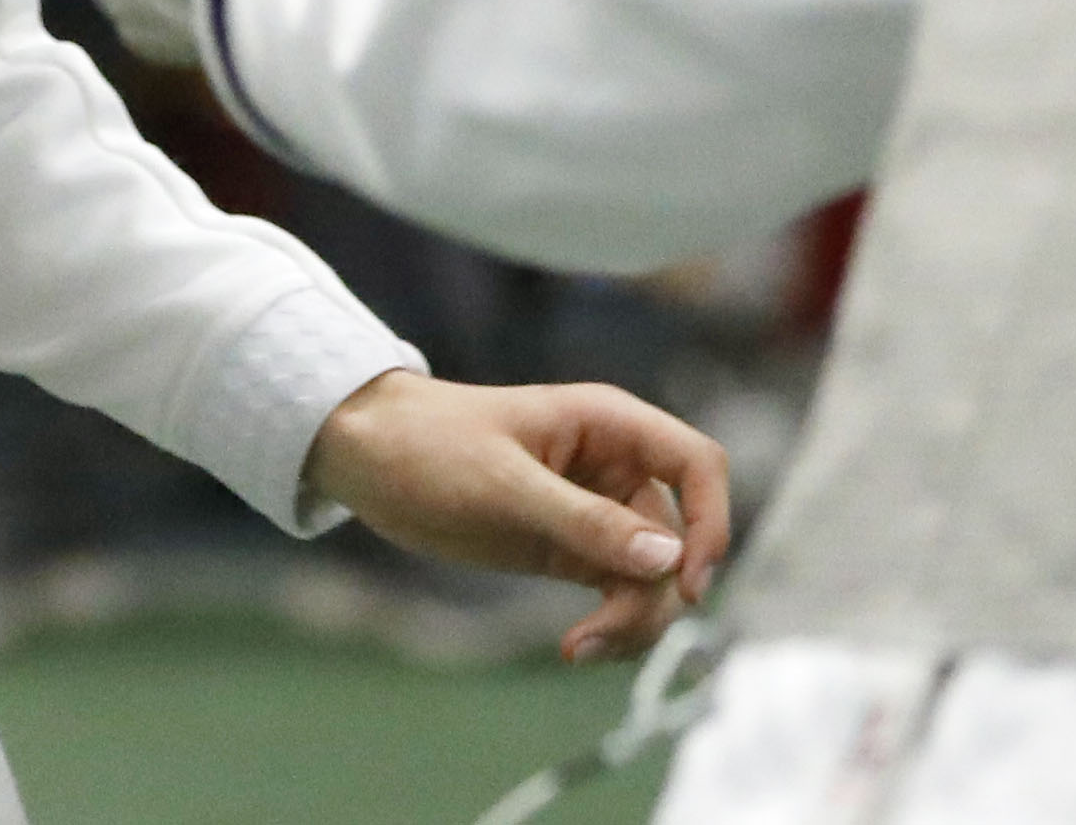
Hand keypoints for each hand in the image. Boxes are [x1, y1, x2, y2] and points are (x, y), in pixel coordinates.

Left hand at [305, 370, 731, 664]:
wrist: (365, 456)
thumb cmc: (430, 448)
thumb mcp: (505, 489)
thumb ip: (586, 523)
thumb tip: (666, 558)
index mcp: (611, 425)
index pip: (697, 465)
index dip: (710, 523)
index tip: (686, 585)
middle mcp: (615, 467)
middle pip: (677, 536)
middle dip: (653, 594)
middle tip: (599, 637)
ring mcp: (594, 511)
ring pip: (650, 574)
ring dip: (631, 619)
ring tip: (578, 650)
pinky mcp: (568, 548)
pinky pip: (616, 591)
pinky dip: (609, 624)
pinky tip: (575, 646)